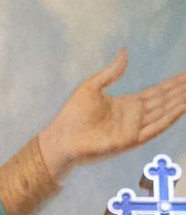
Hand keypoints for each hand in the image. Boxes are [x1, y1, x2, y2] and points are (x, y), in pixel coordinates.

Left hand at [39, 49, 185, 179]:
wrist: (61, 138)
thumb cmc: (73, 115)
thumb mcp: (93, 86)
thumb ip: (112, 72)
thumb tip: (124, 53)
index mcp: (127, 105)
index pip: (155, 94)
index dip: (171, 86)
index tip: (185, 77)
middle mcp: (133, 118)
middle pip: (163, 102)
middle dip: (179, 92)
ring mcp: (133, 129)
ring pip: (163, 114)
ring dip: (179, 103)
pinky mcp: (129, 140)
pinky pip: (153, 128)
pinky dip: (168, 119)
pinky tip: (181, 108)